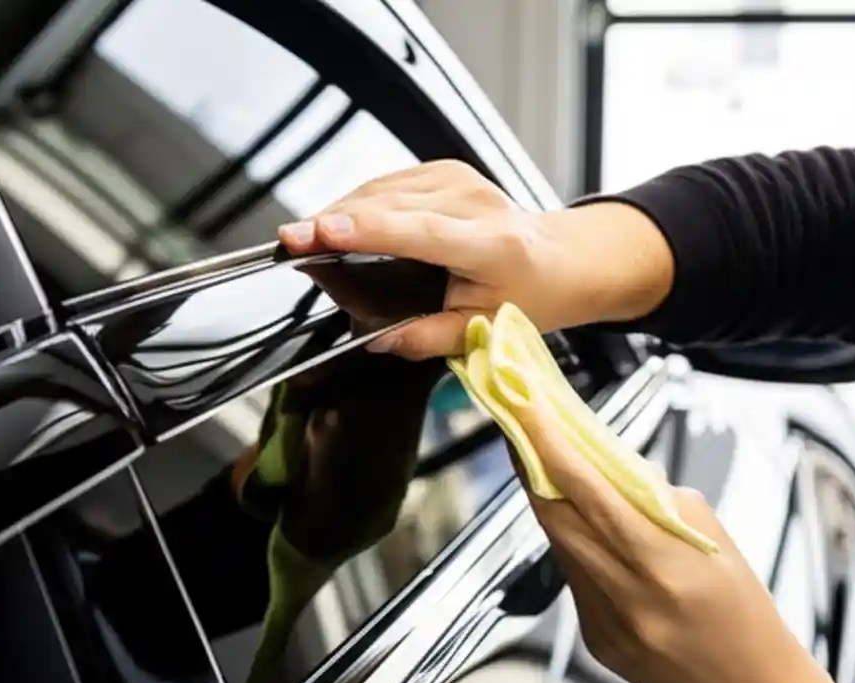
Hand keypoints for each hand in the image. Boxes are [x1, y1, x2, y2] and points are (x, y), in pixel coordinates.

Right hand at [276, 160, 673, 359]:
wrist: (564, 259)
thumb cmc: (531, 296)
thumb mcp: (484, 330)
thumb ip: (428, 337)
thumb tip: (377, 340)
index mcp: (490, 243)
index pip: (416, 230)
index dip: (364, 230)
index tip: (319, 233)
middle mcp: (475, 201)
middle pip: (388, 204)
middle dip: (334, 221)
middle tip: (291, 242)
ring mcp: (459, 179)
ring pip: (382, 188)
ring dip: (340, 210)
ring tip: (307, 236)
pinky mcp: (445, 170)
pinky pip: (388, 183)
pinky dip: (360, 203)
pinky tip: (341, 224)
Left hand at [511, 400, 854, 682]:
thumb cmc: (745, 613)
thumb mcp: (715, 541)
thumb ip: (659, 499)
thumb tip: (611, 464)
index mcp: (664, 563)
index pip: (590, 492)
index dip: (551, 446)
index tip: (529, 411)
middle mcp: (628, 596)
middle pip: (557, 519)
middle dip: (533, 468)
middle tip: (523, 428)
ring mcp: (606, 623)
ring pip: (561, 546)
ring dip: (550, 504)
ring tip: (548, 468)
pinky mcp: (595, 640)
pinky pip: (573, 579)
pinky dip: (573, 547)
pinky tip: (580, 529)